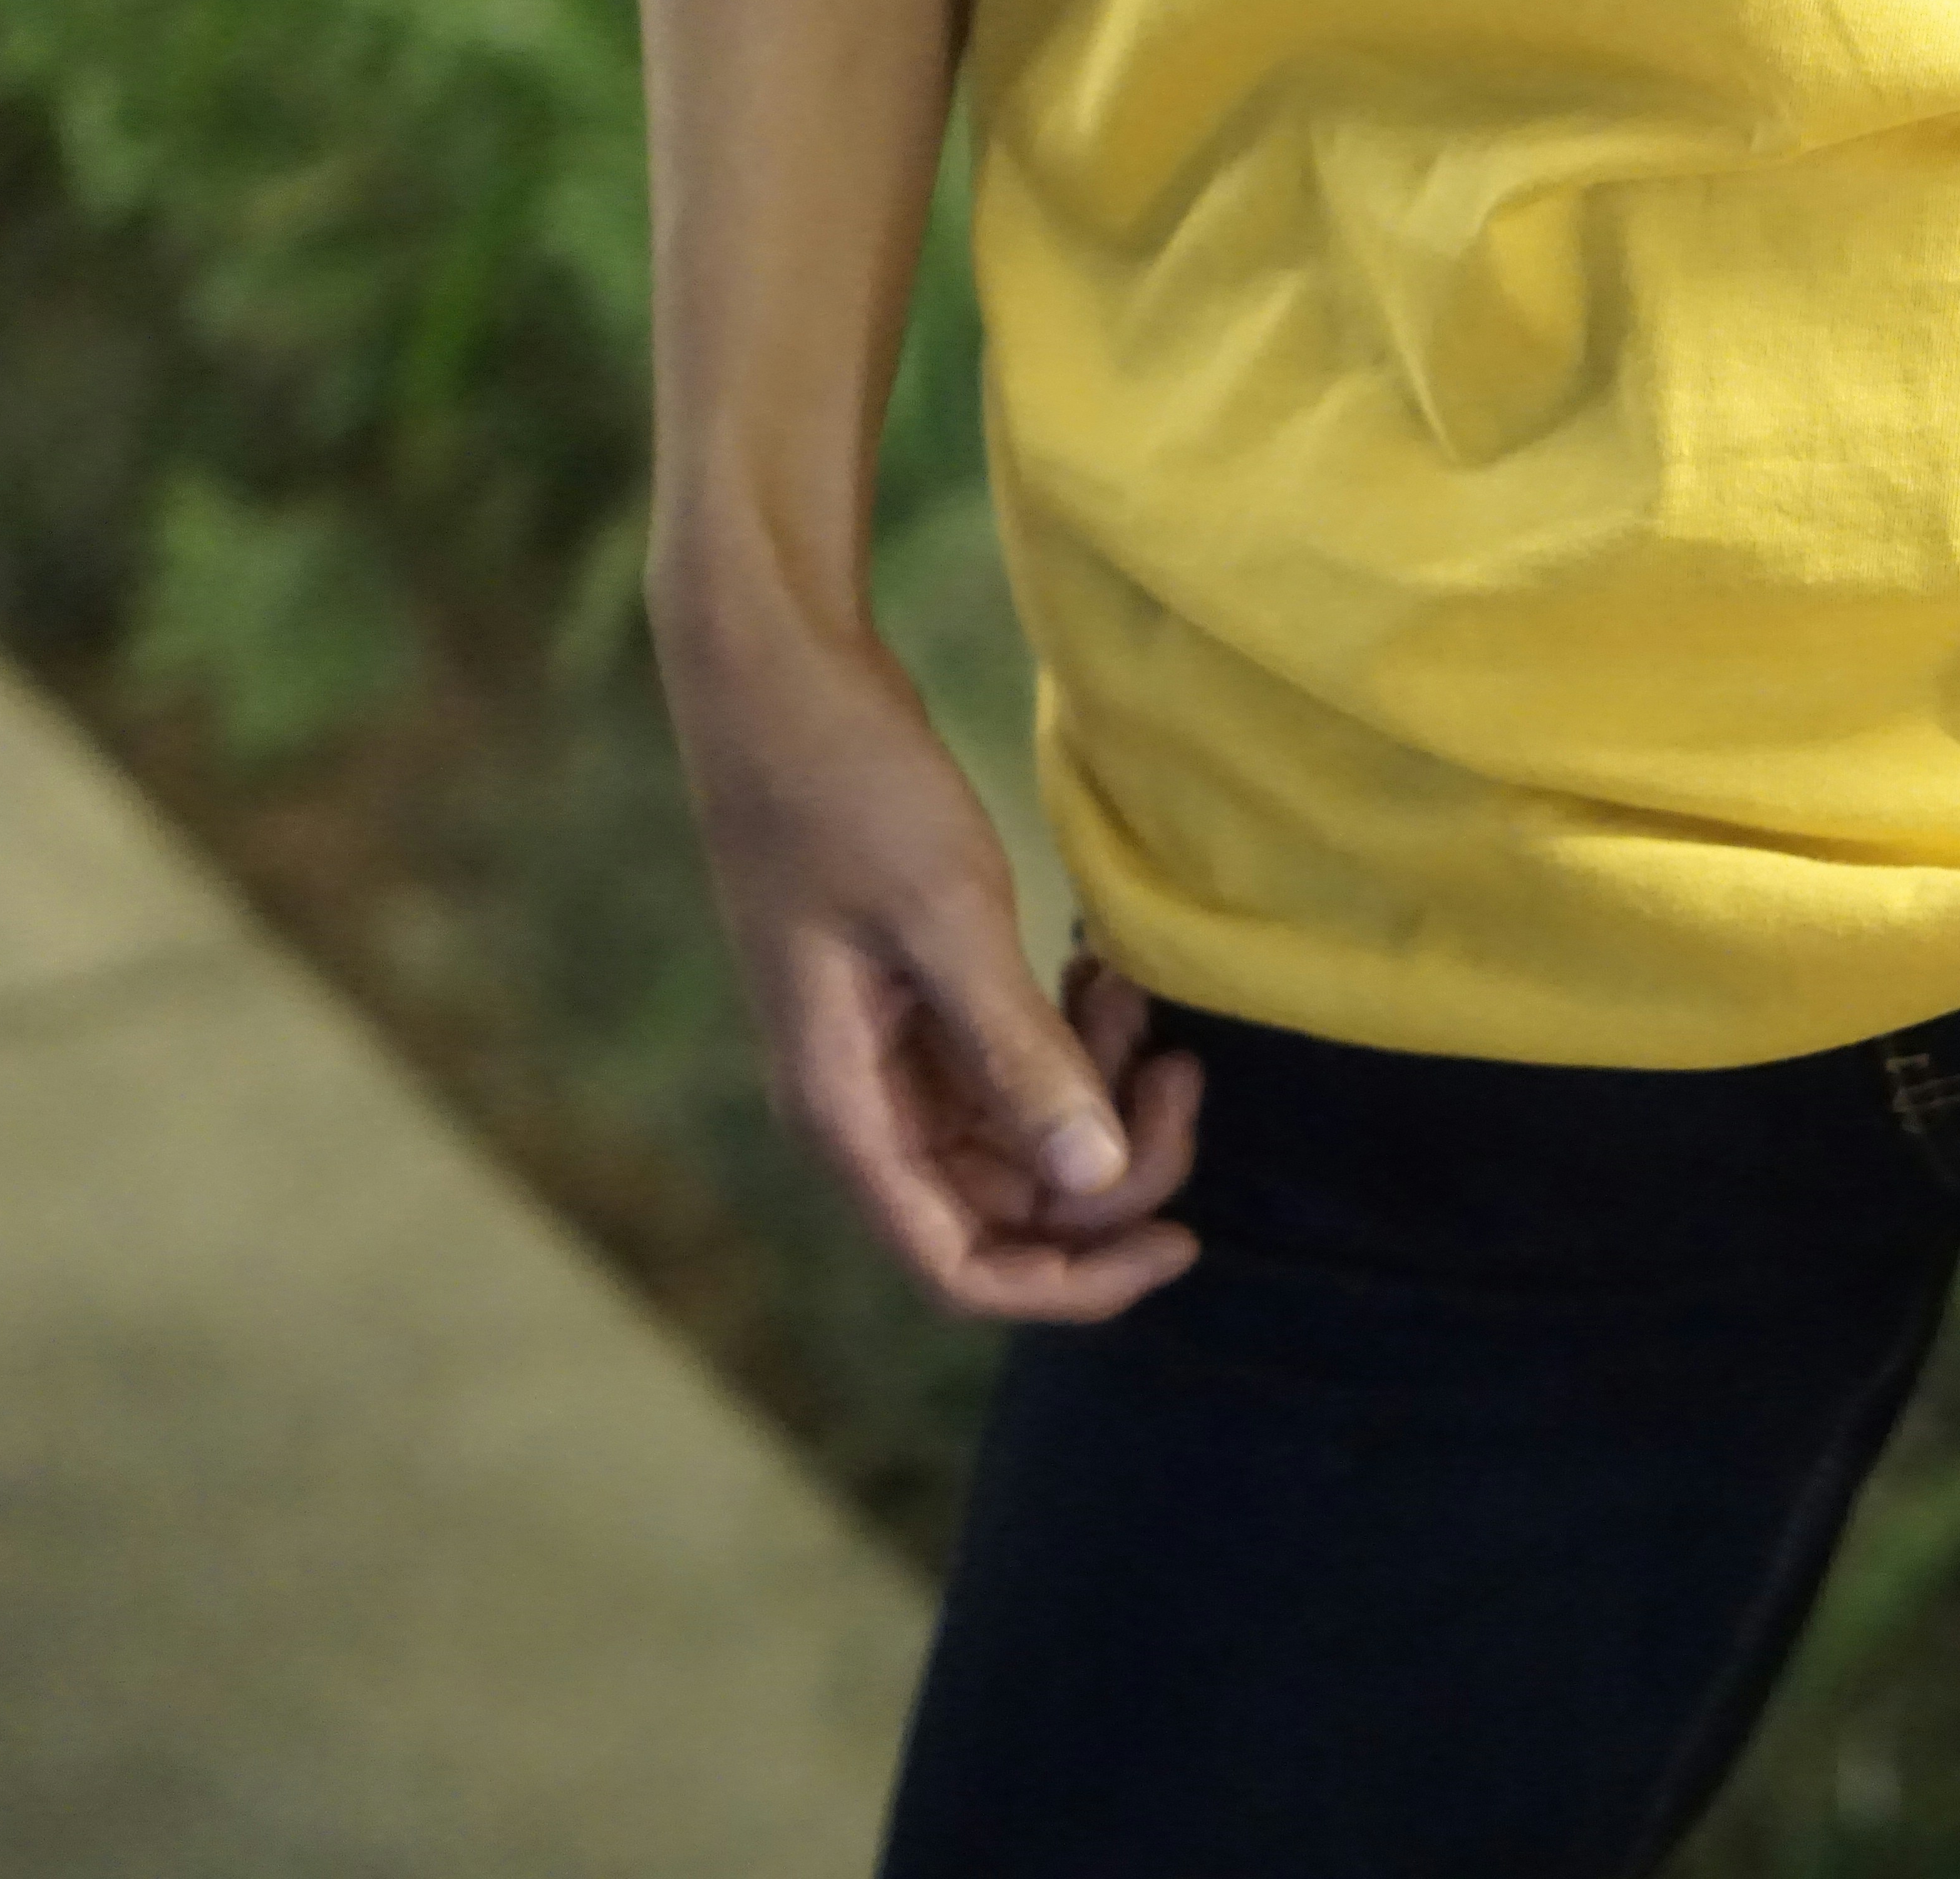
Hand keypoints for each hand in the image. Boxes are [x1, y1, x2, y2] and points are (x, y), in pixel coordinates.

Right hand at [653, 596, 1202, 1322]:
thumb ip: (1018, 1054)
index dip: (1076, 1285)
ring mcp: (887, 1058)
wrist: (773, 675)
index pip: (963, 1270)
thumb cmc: (842, 787)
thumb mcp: (947, 917)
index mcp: (845, 1113)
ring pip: (1024, 1137)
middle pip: (1010, 1212)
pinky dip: (1071, 1034)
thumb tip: (1097, 1181)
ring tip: (1126, 986)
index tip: (1186, 1240)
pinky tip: (1096, 965)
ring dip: (1098, 1085)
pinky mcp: (915, 1004)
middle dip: (1113, 1160)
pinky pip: (1013, 1064)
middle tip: (1180, 1062)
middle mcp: (862, 1107)